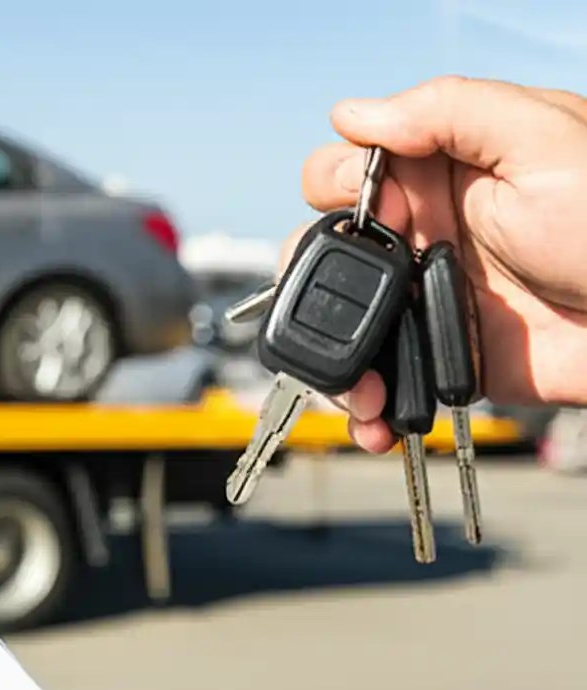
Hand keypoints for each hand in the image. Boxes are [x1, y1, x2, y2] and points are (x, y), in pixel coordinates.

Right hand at [286, 75, 586, 451]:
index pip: (339, 171)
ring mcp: (423, 297)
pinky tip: (371, 412)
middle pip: (322, 250)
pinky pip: (380, 376)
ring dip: (327, 350)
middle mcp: (421, 232)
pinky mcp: (440, 355)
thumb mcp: (543, 138)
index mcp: (436, 172)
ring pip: (335, 319)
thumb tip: (352, 114)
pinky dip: (363, 401)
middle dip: (313, 281)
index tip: (383, 215)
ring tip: (355, 382)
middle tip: (362, 300)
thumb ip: (446, 110)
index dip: (339, 192)